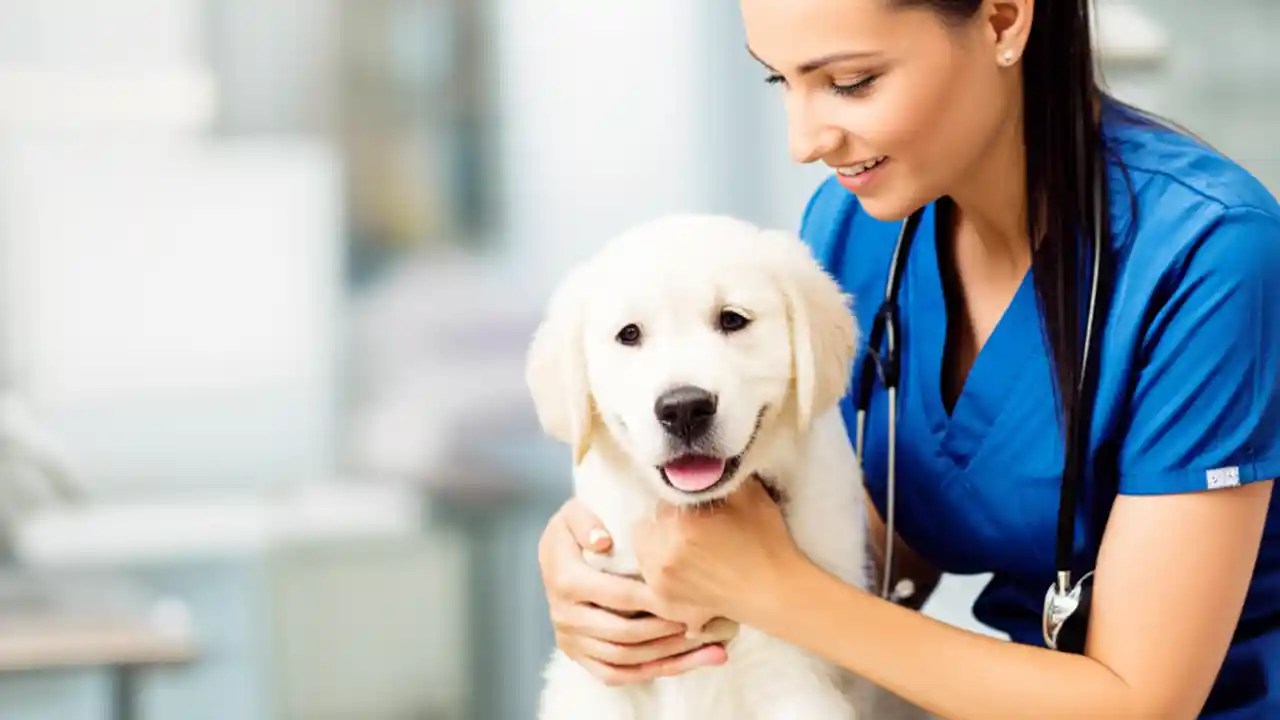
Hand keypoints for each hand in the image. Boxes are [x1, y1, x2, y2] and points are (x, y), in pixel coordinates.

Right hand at [538, 497, 733, 685]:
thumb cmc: (572, 531)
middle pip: (624, 634)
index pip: (619, 596)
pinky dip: (652, 672)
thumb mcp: (572, 513)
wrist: (553, 556)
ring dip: (668, 657)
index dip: (655, 600)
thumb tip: (603, 541)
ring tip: (709, 650)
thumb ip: (585, 520)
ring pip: (625, 660)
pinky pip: (616, 675)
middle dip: (667, 632)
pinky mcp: (578, 656)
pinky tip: (686, 665)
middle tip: (704, 624)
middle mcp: (565, 616)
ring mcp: (571, 640)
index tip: (688, 598)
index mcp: (566, 581)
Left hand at [633, 478, 802, 621]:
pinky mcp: (663, 599)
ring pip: (642, 545)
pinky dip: (657, 562)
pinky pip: (646, 573)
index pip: (661, 495)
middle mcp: (661, 552)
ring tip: (684, 541)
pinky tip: (678, 560)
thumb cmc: (764, 541)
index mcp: (679, 523)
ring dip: (656, 538)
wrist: (773, 592)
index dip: (676, 494)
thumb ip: (716, 475)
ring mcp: (659, 579)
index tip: (691, 500)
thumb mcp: (747, 494)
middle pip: (647, 520)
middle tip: (687, 520)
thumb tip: (697, 463)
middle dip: (663, 516)